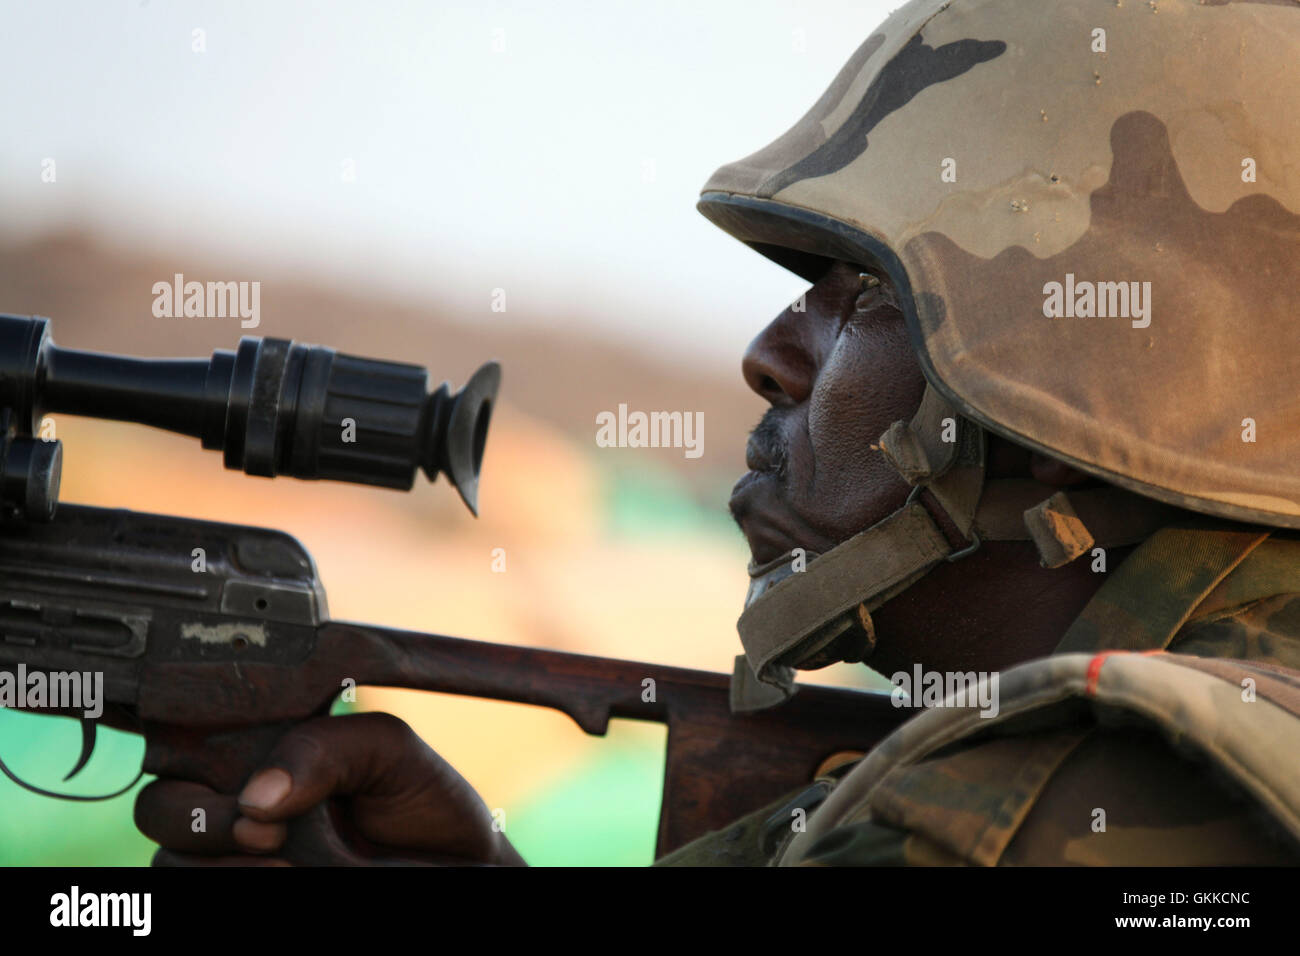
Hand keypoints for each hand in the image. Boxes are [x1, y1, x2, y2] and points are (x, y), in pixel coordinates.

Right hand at [133, 712, 525, 865]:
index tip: (247, 787)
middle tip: (265, 830)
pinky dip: (232, 884)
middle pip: (159, 808)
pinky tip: (284, 877)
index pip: (181, 747)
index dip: (188, 760)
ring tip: (287, 862)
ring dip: (220, 863)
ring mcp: (237, 856)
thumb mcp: (389, 752)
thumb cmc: (422, 802)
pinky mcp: (249, 890)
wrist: (457, 864)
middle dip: (199, 818)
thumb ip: (326, 747)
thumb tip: (258, 793)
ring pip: (171, 862)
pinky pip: (197, 899)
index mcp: (262, 754)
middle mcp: (237, 804)